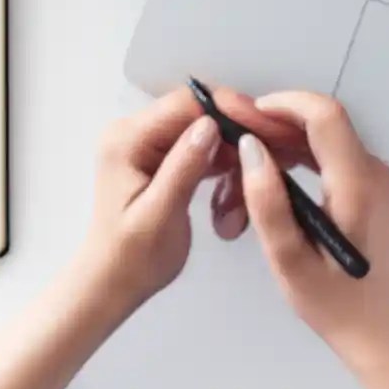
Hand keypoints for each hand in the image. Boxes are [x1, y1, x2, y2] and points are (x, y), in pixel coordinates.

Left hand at [80, 87, 302, 311]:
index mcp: (127, 140)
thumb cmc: (131, 258)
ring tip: (263, 170)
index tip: (265, 126)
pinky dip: (222, 164)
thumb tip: (209, 124)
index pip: (185, 104)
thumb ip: (184, 167)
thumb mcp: (160, 214)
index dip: (228, 109)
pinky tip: (239, 183)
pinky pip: (200, 148)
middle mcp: (134, 133)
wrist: (111, 283)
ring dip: (232, 151)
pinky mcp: (160, 159)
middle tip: (277, 151)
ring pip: (203, 131)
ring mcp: (147, 145)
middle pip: (197, 114)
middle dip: (237, 131)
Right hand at [234, 91, 388, 359]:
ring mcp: (371, 177)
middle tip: (231, 134)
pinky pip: (326, 153)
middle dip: (272, 121)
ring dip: (280, 139)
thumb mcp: (289, 259)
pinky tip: (267, 171)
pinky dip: (294, 153)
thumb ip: (268, 201)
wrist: (378, 329)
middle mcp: (371, 171)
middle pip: (320, 121)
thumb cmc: (336, 302)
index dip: (282, 104)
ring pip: (321, 135)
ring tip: (242, 158)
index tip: (244, 113)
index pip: (324, 115)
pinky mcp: (365, 186)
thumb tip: (251, 148)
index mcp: (357, 184)